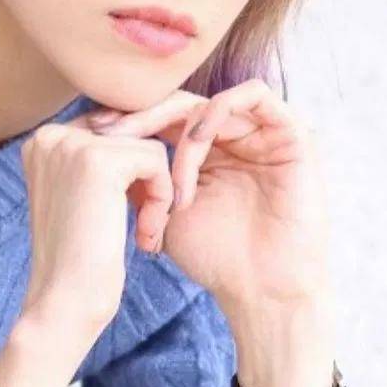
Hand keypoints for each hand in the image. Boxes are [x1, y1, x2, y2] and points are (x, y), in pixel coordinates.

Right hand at [18, 108, 174, 350]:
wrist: (65, 302)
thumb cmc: (79, 260)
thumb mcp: (82, 197)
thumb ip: (99, 160)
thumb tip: (143, 126)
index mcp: (42, 141)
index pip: (113, 132)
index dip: (131, 173)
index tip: (122, 216)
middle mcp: (51, 135)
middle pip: (132, 135)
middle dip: (146, 181)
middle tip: (141, 227)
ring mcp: (71, 144)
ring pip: (148, 147)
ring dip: (156, 192)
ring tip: (144, 232)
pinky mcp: (98, 160)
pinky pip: (158, 160)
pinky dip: (162, 198)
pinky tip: (146, 233)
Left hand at [87, 79, 332, 307]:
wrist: (262, 291)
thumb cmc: (217, 260)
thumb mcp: (163, 214)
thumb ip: (141, 178)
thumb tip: (96, 147)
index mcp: (208, 153)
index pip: (164, 118)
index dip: (130, 120)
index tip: (93, 133)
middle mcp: (235, 137)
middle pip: (183, 102)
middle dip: (142, 116)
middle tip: (110, 132)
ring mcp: (264, 134)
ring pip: (211, 101)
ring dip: (180, 128)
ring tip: (164, 170)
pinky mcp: (293, 134)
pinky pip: (257, 95)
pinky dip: (220, 110)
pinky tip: (197, 140)